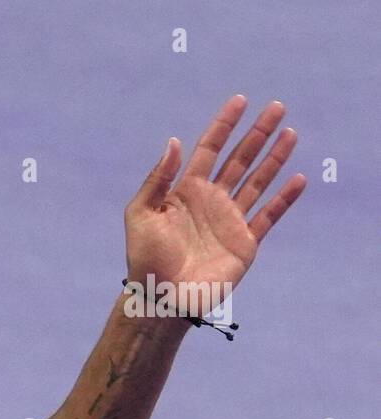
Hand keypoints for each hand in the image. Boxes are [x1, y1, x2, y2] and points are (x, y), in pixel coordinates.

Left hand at [124, 94, 305, 296]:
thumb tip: (174, 142)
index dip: (224, 125)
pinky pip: (269, 216)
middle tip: (277, 107)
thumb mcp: (140, 214)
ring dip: (274, 158)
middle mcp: (211, 201)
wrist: (161, 297)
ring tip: (290, 133)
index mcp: (185, 191)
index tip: (240, 101)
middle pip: (239, 159)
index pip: (209, 150)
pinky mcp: (244, 243)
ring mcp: (230, 220)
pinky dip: (284, 198)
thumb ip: (157, 179)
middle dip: (257, 134)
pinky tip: (297, 179)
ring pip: (257, 181)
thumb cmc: (145, 258)